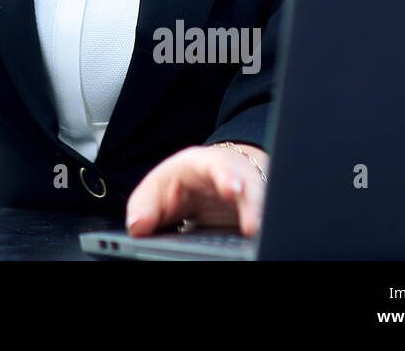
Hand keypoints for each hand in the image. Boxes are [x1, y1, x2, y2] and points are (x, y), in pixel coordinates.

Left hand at [125, 143, 268, 237]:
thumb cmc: (182, 182)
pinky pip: (267, 219)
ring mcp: (248, 196)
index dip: (226, 177)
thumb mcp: (158, 187)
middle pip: (248, 185)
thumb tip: (137, 227)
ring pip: (262, 203)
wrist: (208, 179)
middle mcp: (232, 177)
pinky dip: (266, 228)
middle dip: (251, 202)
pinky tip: (263, 240)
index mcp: (203, 165)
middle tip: (252, 225)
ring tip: (256, 234)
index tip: (231, 190)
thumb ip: (145, 206)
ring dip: (260, 219)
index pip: (218, 165)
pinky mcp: (256, 213)